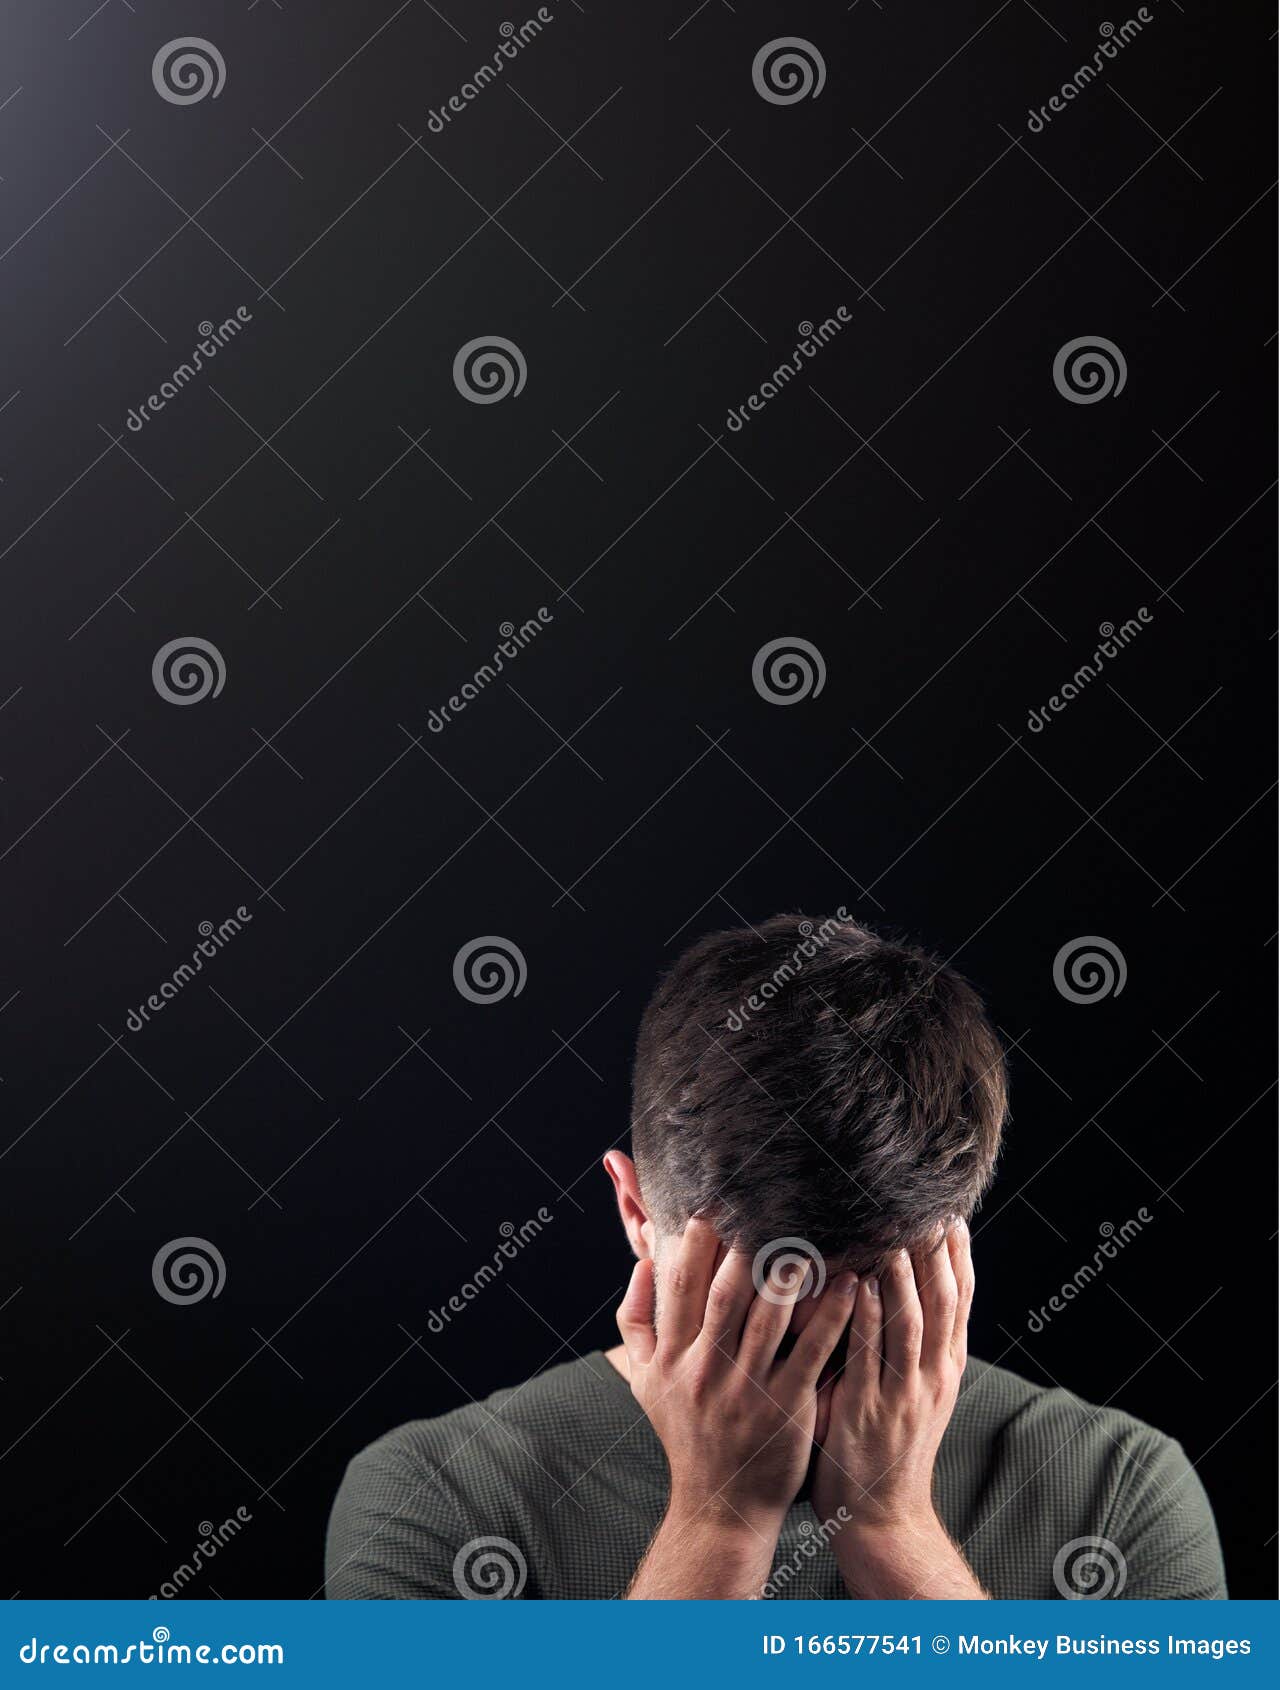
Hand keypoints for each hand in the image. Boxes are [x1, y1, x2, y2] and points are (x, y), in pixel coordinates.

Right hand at [617, 1218, 855, 1596]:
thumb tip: (643, 1261)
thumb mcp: (645, 1381)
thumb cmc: (686, 1434)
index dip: (696, 1243)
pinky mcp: (787, 1407)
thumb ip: (635, 1321)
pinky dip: (831, 1315)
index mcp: (672, 1358)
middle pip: (725, 1295)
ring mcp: (747, 1389)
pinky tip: (851, 1285)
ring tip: (810, 1233)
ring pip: (769, 1318)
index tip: (711, 1205)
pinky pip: (811, 1351)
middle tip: (766, 1204)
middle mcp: (706, 1370)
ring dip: (790, 1273)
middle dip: (744, 1247)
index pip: (681, 1287)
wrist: (721, 1506)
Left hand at [811, 1221, 987, 1597]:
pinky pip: (868, 1356)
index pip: (960, 1300)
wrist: (881, 1515)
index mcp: (945, 1367)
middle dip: (935, 1253)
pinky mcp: (868, 1411)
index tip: (951, 1213)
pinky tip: (857, 1285)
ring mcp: (903, 1394)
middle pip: (943, 1302)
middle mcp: (932, 1376)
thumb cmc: (888, 1444)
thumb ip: (913, 1339)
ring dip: (903, 1277)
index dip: (958, 1255)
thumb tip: (904, 1278)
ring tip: (894, 1233)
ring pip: (911, 1324)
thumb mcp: (915, 1388)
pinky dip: (865, 1317)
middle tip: (926, 1207)